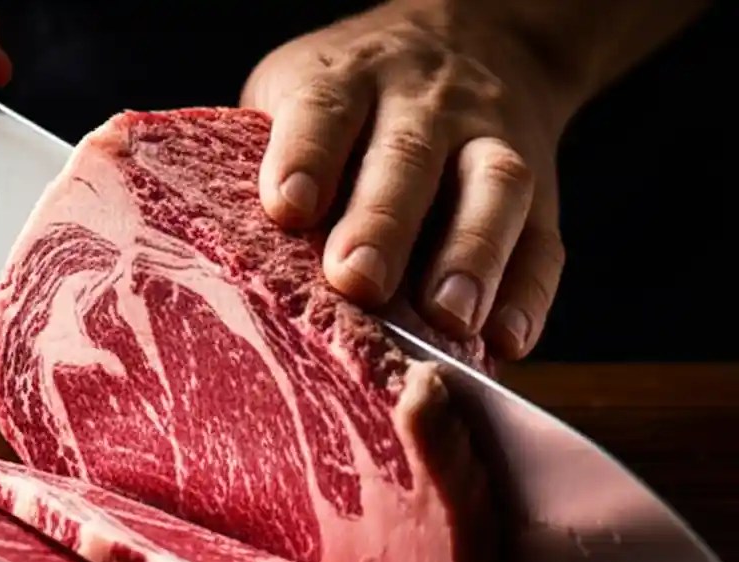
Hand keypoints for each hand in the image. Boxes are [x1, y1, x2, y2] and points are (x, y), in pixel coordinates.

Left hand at [241, 0, 571, 359]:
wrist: (471, 36)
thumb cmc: (349, 99)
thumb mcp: (298, 92)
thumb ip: (264, 155)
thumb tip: (202, 250)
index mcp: (349, 80)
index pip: (324, 110)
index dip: (305, 156)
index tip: (287, 208)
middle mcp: (425, 104)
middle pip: (408, 157)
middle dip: (384, 221)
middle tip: (356, 280)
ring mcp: (489, 141)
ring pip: (493, 189)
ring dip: (472, 256)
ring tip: (448, 320)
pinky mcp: (540, 190)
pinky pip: (545, 239)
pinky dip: (531, 293)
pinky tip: (509, 340)